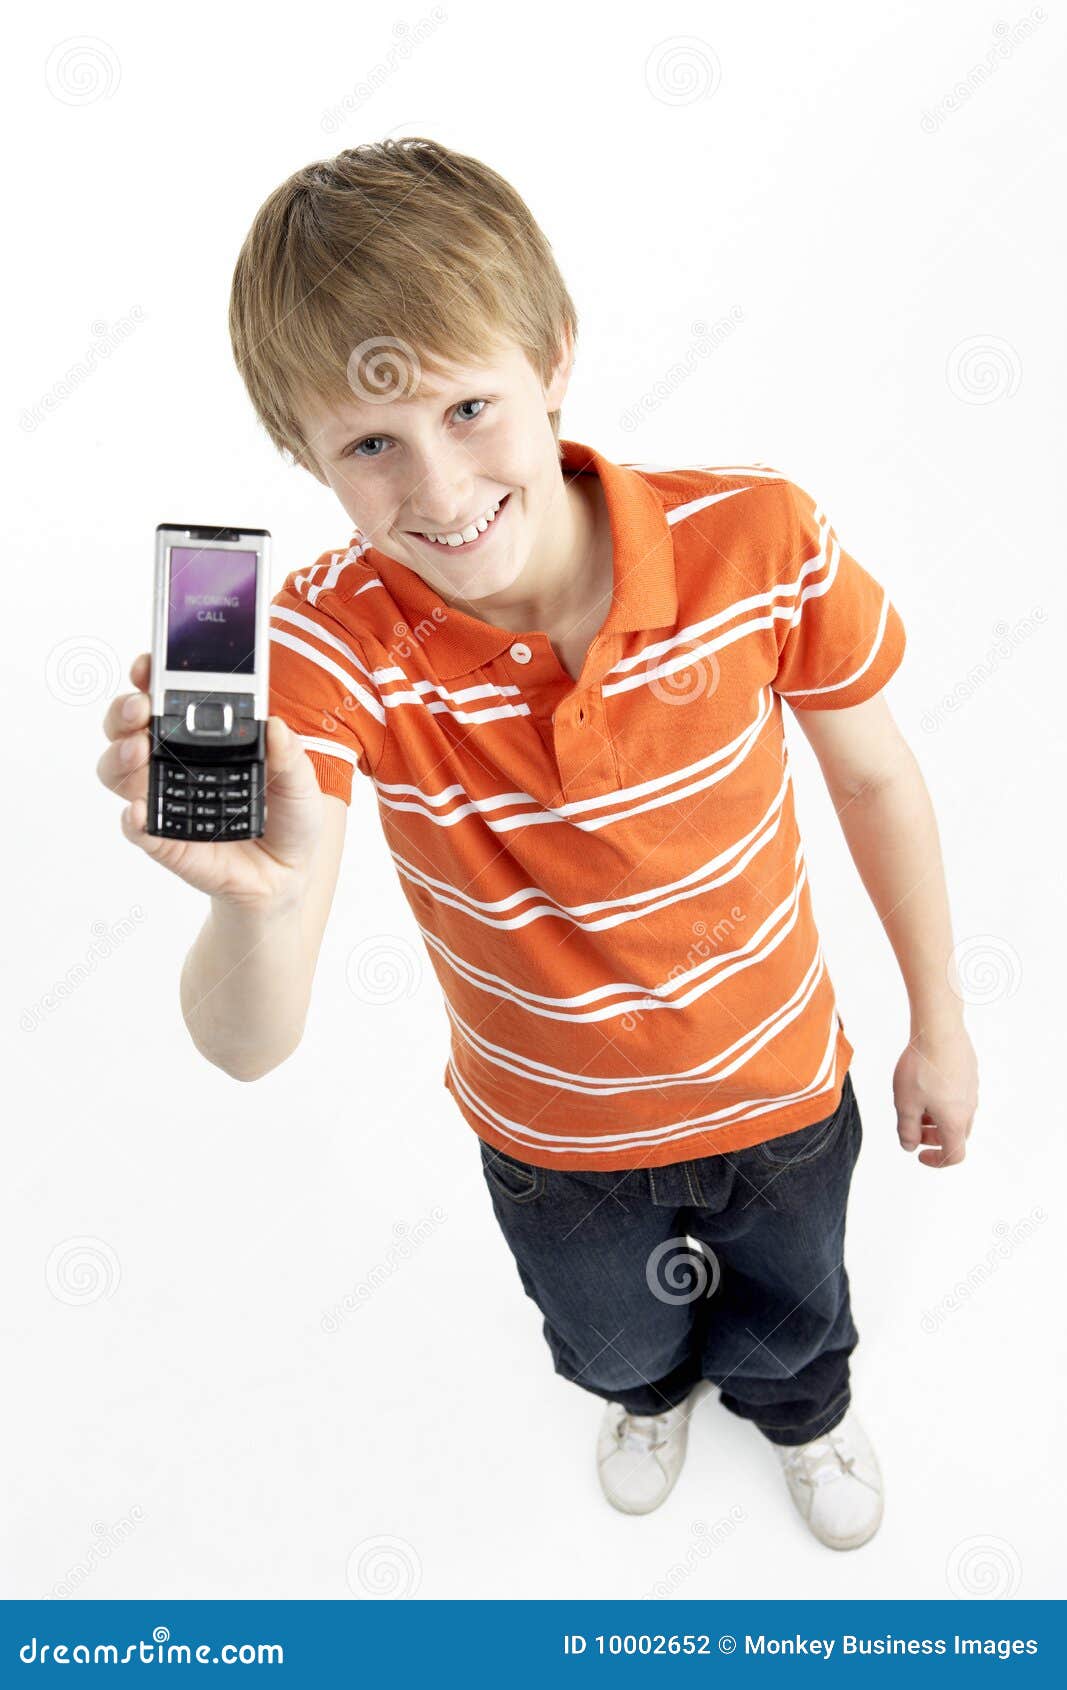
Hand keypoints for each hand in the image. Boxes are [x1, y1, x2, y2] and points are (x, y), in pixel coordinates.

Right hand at [98, 652, 325, 908]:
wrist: (288, 875)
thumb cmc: (288, 817)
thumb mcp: (302, 782)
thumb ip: (291, 755)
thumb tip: (275, 727)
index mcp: (203, 736)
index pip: (165, 697)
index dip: (150, 676)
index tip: (148, 663)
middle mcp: (173, 762)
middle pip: (128, 727)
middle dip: (124, 710)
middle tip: (140, 708)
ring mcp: (164, 800)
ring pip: (117, 770)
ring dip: (118, 754)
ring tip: (138, 749)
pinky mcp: (164, 841)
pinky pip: (136, 828)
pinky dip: (132, 818)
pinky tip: (138, 810)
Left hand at [893, 1020, 978, 1167]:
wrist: (939, 1030)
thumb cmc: (922, 1067)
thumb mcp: (905, 1103)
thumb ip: (906, 1129)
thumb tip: (909, 1145)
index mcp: (955, 1121)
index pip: (954, 1155)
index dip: (936, 1161)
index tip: (919, 1153)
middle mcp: (969, 1108)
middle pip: (955, 1134)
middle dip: (933, 1137)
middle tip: (913, 1128)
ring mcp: (972, 1089)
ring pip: (956, 1114)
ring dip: (937, 1118)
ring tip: (915, 1103)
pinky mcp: (969, 1073)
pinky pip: (958, 1095)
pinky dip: (943, 1100)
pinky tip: (925, 1083)